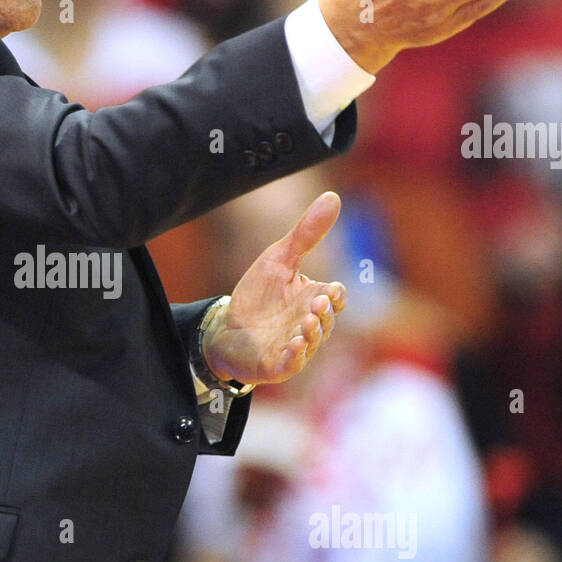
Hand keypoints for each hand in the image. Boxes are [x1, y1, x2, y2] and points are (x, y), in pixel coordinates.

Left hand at [203, 191, 344, 386]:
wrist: (226, 327)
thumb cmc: (258, 295)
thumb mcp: (279, 259)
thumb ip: (306, 233)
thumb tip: (333, 196)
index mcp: (313, 298)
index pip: (336, 297)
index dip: (336, 295)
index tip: (330, 291)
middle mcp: (310, 324)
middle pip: (327, 320)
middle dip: (324, 314)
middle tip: (316, 305)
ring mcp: (297, 346)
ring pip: (313, 343)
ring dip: (312, 334)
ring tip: (305, 324)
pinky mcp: (279, 365)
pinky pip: (293, 364)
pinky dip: (296, 357)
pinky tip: (293, 346)